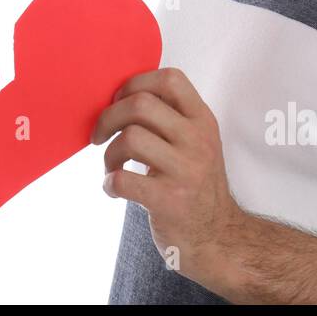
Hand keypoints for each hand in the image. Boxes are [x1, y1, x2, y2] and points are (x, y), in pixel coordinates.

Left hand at [91, 66, 242, 287]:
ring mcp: (186, 171)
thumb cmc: (195, 184)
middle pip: (141, 104)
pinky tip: (113, 188)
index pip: (170, 79)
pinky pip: (124, 179)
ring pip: (130, 138)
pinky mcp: (170, 201)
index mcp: (202, 120)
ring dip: (108, 154)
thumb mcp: (197, 142)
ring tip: (112, 167)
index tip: (118, 102)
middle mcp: (198, 141)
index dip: (135, 83)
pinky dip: (109, 183)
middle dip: (108, 117)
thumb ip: (170, 117)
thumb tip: (119, 97)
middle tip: (100, 136)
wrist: (217, 236)